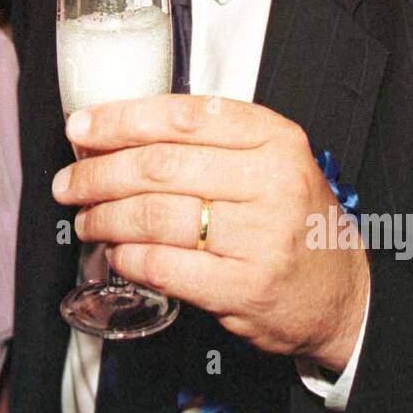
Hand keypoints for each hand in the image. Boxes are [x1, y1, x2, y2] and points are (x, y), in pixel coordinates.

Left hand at [56, 95, 368, 371]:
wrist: (342, 295)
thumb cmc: (294, 221)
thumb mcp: (270, 162)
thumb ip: (209, 144)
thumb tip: (116, 137)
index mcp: (274, 139)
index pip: (183, 117)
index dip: (121, 120)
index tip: (81, 127)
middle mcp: (270, 182)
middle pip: (159, 166)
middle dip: (99, 174)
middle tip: (70, 183)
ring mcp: (259, 237)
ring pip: (154, 215)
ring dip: (105, 217)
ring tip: (87, 220)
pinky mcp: (244, 288)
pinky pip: (163, 265)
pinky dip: (128, 257)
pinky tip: (118, 252)